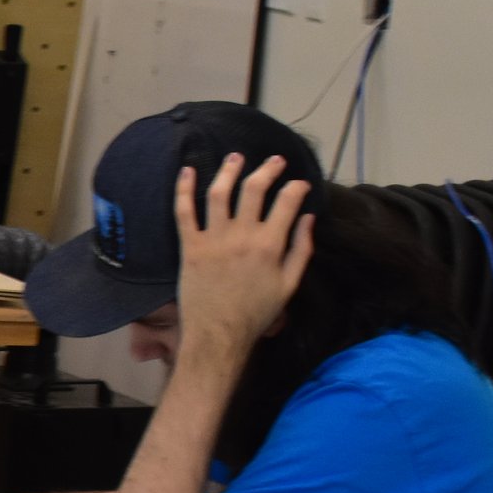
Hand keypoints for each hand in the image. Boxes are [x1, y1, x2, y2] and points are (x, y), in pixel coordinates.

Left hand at [175, 153, 314, 355]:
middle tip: (274, 161)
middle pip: (254, 189)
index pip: (286, 202)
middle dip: (267, 169)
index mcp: (269, 245)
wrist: (218, 334)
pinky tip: (187, 170)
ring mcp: (213, 239)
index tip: (300, 183)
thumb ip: (301, 249)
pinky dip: (183, 189)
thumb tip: (309, 218)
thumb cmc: (256, 313)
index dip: (296, 187)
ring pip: (219, 193)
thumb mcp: (289, 285)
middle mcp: (241, 236)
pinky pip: (184, 212)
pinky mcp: (190, 246)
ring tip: (235, 158)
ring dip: (228, 170)